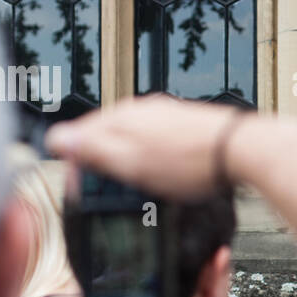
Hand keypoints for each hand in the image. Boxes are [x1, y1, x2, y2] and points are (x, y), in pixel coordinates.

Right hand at [45, 96, 263, 198]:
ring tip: (132, 182)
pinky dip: (152, 156)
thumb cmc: (190, 161)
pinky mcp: (186, 124)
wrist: (240, 150)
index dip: (74, 159)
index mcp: (120, 117)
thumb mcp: (131, 161)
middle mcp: (141, 110)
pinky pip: (157, 140)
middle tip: (104, 187)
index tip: (79, 182)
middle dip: (100, 158)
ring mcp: (164, 114)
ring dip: (127, 158)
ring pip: (132, 136)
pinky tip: (162, 171)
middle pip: (105, 134)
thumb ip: (92, 148)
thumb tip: (56, 139)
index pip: (78, 133)